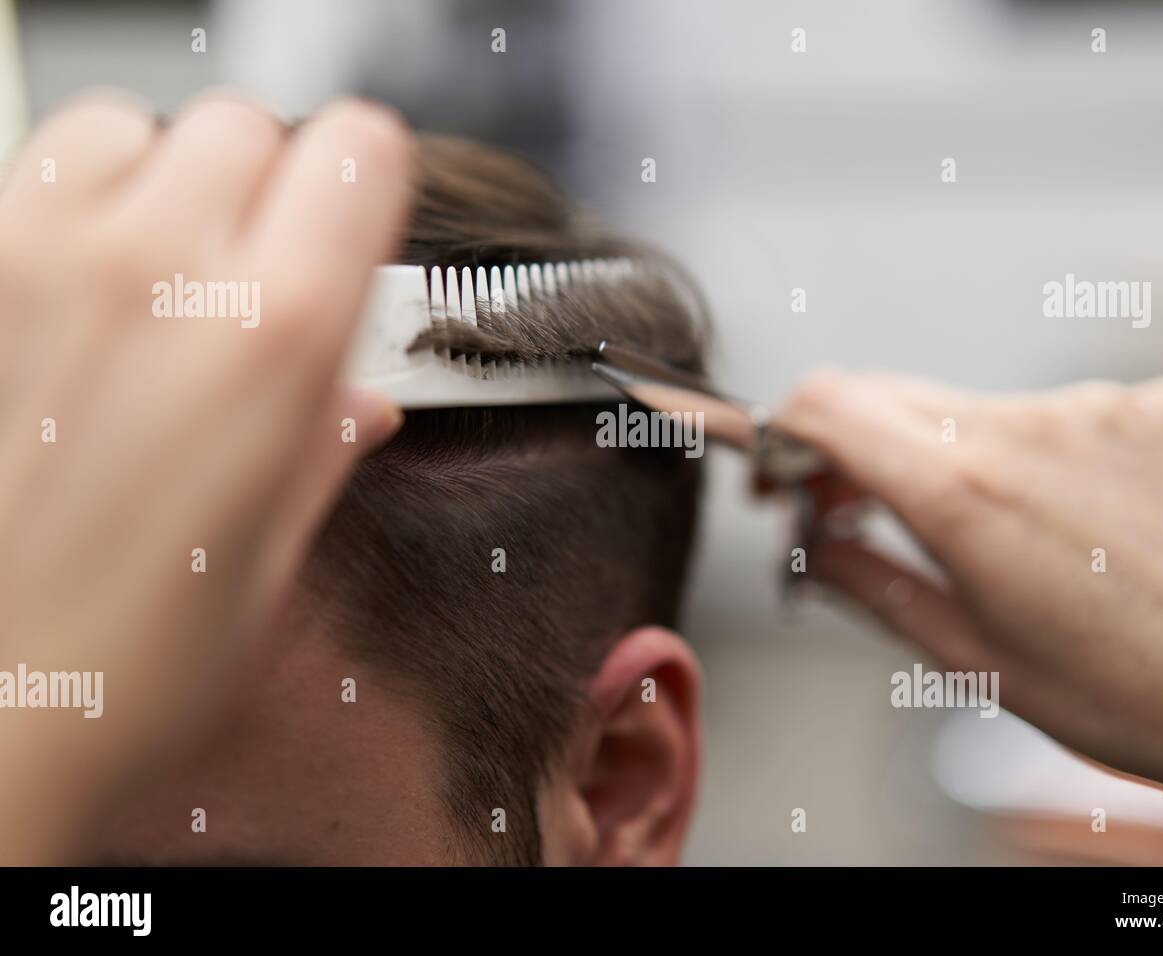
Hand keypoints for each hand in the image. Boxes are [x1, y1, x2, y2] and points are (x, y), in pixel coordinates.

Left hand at [0, 90, 411, 860]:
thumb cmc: (118, 667)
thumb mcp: (274, 555)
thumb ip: (325, 446)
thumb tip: (358, 399)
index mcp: (274, 338)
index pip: (360, 151)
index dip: (366, 188)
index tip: (355, 227)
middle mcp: (157, 269)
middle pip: (247, 128)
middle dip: (267, 188)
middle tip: (254, 278)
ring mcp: (38, 258)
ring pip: (134, 129)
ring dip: (161, 184)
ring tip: (159, 276)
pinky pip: (36, 172)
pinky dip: (73, 206)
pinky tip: (79, 292)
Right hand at [776, 370, 1162, 836]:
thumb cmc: (1137, 694)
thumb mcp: (971, 658)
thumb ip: (869, 582)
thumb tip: (811, 544)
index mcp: (968, 494)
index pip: (828, 402)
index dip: (782, 429)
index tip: (782, 469)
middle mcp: (1028, 426)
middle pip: (888, 395)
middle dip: (852, 447)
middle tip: (850, 508)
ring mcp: (1095, 406)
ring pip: (968, 405)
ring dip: (944, 455)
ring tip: (978, 536)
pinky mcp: (1148, 403)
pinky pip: (1049, 409)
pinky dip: (1028, 453)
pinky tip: (1061, 520)